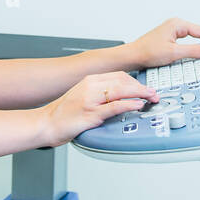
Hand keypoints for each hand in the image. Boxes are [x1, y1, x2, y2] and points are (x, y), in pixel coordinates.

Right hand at [38, 72, 158, 146]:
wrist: (45, 124)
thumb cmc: (63, 114)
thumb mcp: (81, 96)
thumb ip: (98, 93)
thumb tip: (119, 96)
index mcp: (89, 81)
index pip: (119, 76)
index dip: (136, 81)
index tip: (145, 88)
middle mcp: (90, 86)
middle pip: (123, 81)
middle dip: (141, 87)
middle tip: (153, 94)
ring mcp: (90, 99)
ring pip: (121, 90)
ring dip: (140, 94)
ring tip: (151, 98)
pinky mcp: (90, 113)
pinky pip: (114, 106)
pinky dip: (129, 104)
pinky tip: (138, 105)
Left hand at [127, 17, 199, 69]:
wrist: (133, 56)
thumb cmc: (147, 52)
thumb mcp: (173, 53)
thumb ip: (192, 51)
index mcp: (177, 24)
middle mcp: (175, 25)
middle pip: (198, 32)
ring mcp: (172, 31)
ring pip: (193, 36)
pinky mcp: (170, 38)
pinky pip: (187, 40)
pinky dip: (195, 45)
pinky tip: (198, 51)